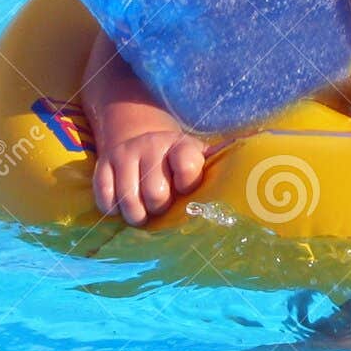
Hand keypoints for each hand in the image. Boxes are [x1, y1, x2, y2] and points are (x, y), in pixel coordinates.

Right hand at [93, 130, 207, 226]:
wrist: (138, 135)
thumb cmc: (177, 160)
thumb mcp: (198, 158)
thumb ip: (217, 169)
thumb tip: (247, 181)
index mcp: (182, 146)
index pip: (187, 167)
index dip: (186, 185)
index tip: (184, 190)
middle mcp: (153, 146)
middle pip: (155, 192)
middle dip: (159, 208)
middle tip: (161, 207)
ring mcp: (126, 154)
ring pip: (128, 199)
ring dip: (136, 215)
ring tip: (143, 215)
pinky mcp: (104, 163)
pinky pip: (105, 196)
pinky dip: (112, 209)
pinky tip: (121, 208)